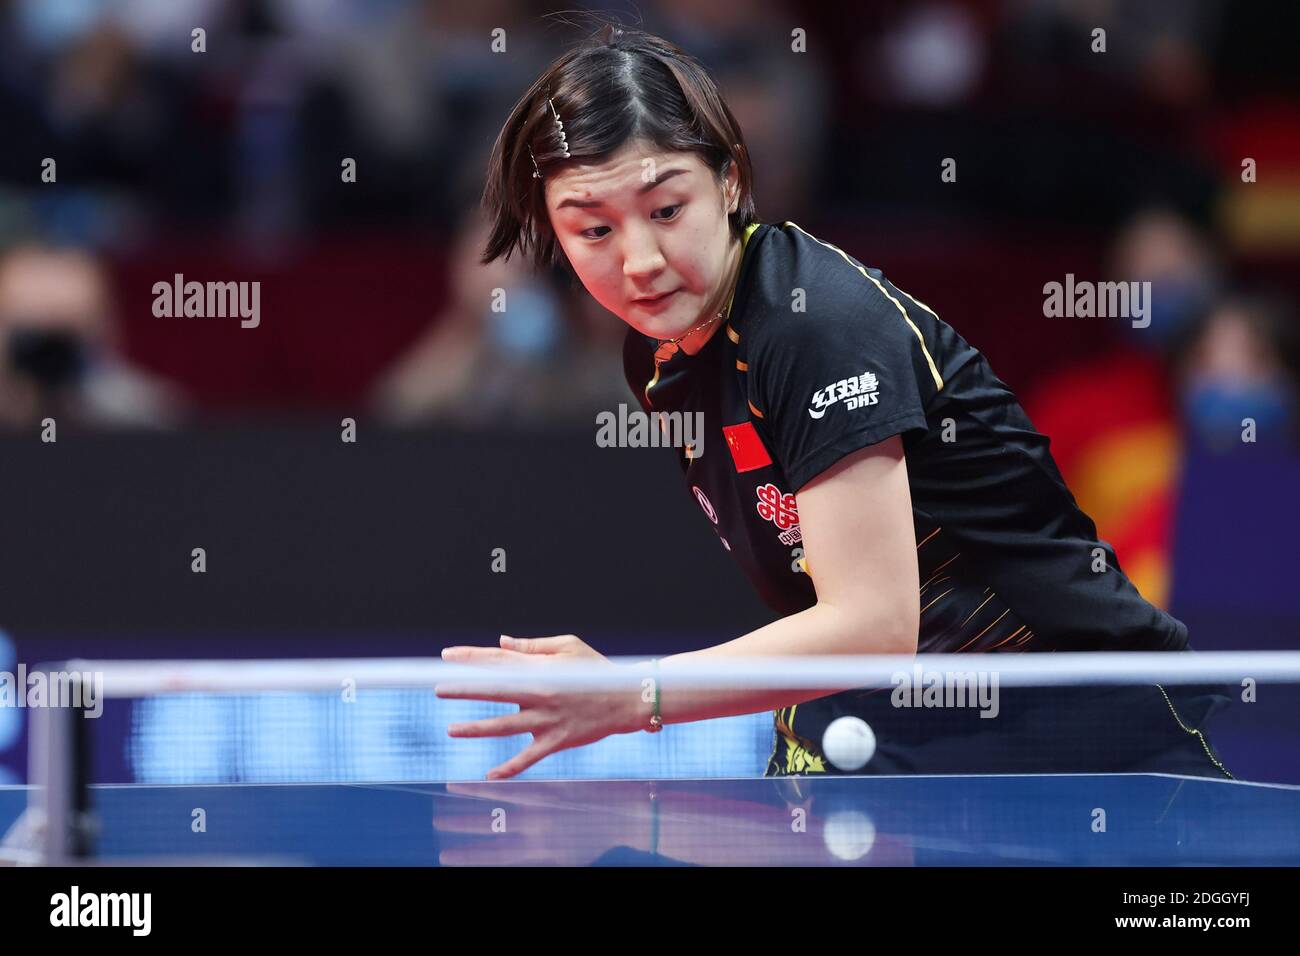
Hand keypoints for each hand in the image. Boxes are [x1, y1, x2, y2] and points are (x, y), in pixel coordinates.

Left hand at [436, 634, 645, 779]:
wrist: (627, 699)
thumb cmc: (596, 669)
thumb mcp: (568, 646)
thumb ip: (533, 647)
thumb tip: (501, 643)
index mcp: (541, 668)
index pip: (499, 660)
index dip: (471, 656)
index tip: (446, 655)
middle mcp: (541, 693)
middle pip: (495, 690)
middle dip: (465, 689)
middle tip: (438, 688)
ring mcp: (548, 719)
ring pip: (505, 726)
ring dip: (476, 728)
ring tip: (451, 730)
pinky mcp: (557, 741)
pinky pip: (528, 757)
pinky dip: (509, 768)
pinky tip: (490, 774)